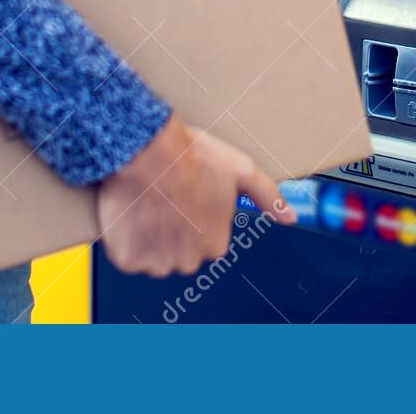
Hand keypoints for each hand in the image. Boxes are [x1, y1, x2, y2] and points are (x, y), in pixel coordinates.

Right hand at [95, 118, 295, 277]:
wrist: (150, 151)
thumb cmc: (195, 157)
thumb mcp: (242, 171)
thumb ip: (269, 197)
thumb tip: (290, 217)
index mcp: (215, 244)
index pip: (205, 239)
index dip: (194, 214)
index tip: (187, 195)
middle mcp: (188, 261)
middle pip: (178, 250)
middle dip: (172, 229)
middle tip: (166, 198)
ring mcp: (156, 263)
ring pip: (151, 254)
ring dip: (147, 235)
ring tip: (147, 202)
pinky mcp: (127, 259)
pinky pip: (125, 253)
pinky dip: (124, 237)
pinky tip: (131, 212)